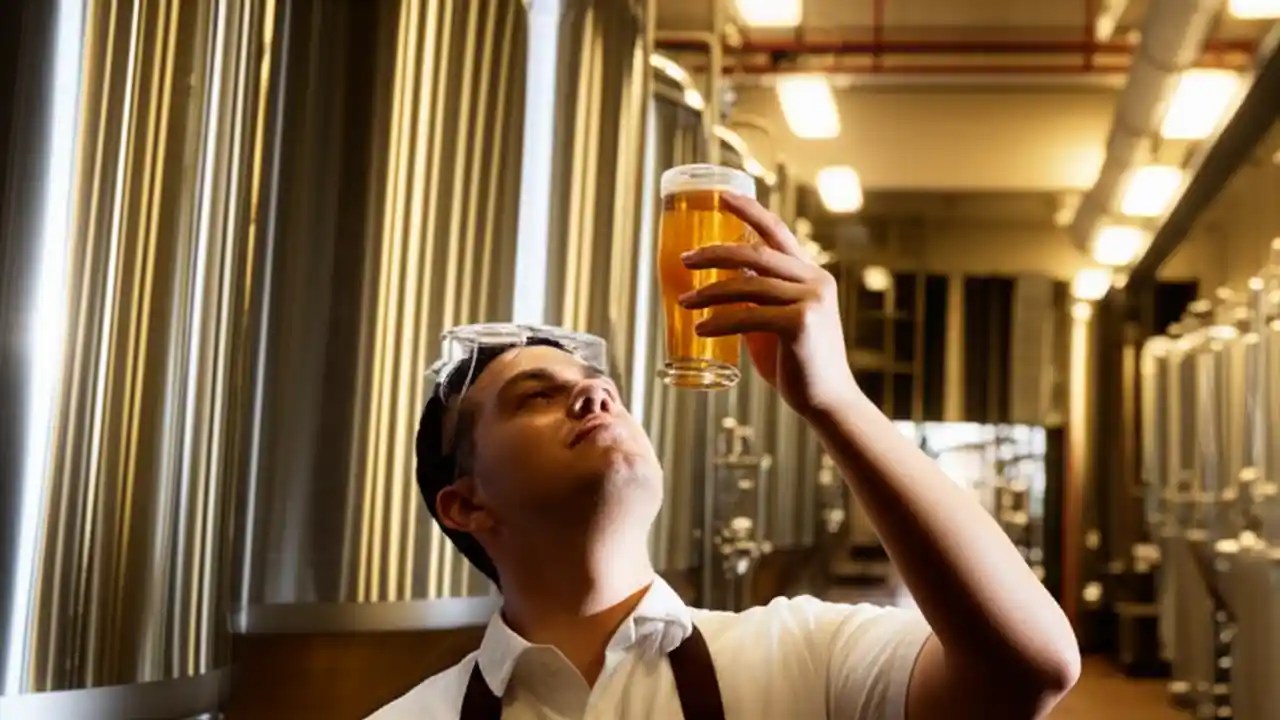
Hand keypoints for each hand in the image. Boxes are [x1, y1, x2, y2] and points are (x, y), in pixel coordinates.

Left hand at [678, 193, 859, 419]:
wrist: (827, 402)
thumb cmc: (798, 364)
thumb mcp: (775, 324)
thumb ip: (756, 302)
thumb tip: (723, 286)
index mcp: (809, 274)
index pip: (777, 232)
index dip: (749, 210)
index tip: (721, 196)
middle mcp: (814, 280)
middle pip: (756, 252)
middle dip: (715, 252)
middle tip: (685, 259)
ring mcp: (810, 300)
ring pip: (748, 284)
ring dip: (709, 291)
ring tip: (684, 301)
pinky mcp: (800, 324)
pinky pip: (748, 315)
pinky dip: (719, 320)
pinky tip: (700, 328)